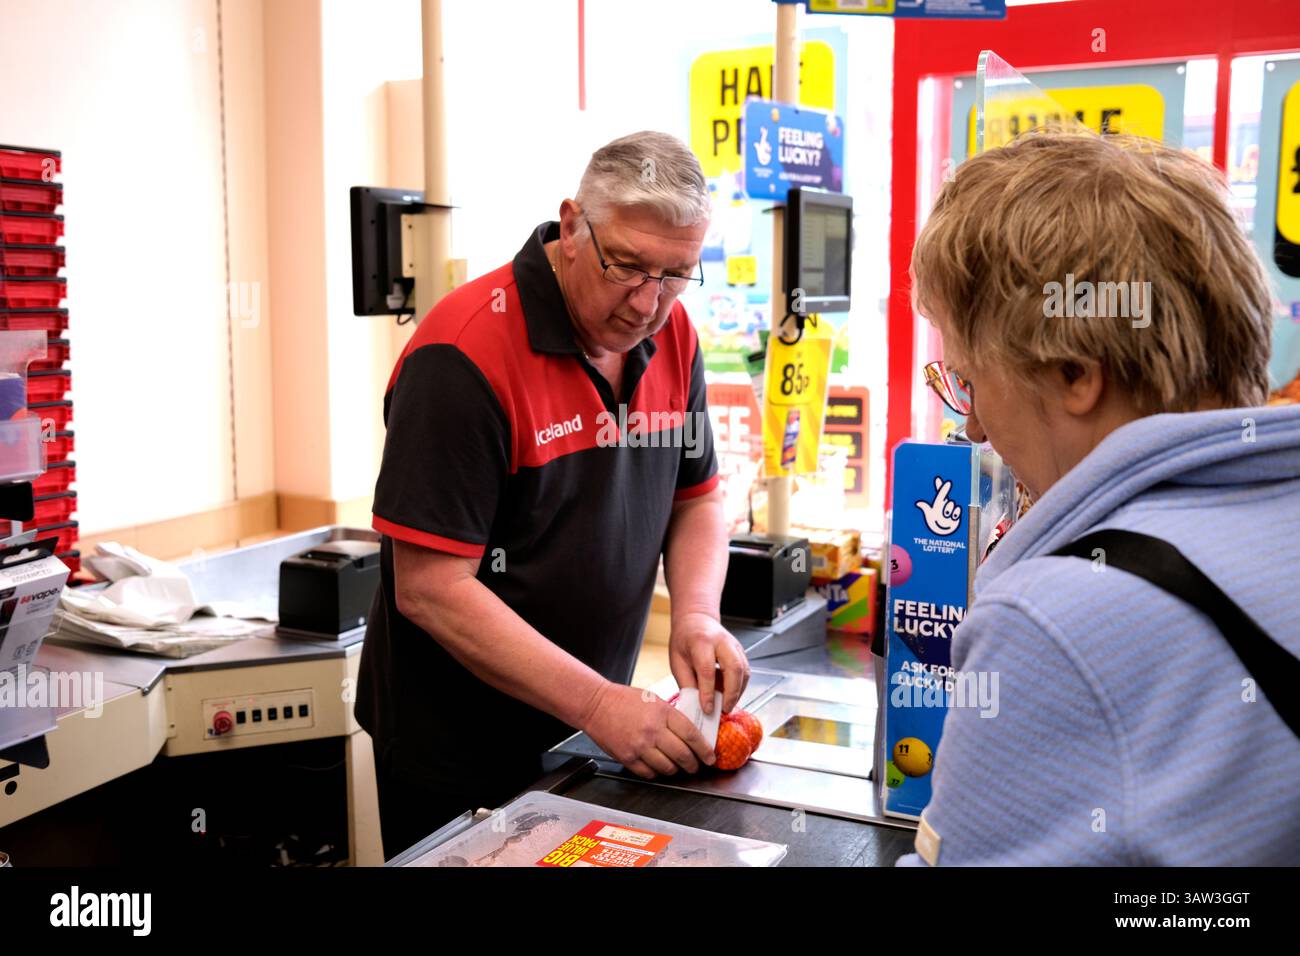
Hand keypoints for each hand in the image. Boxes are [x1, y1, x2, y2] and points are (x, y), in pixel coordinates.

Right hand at [581, 682, 714, 778]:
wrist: (596, 705)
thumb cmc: (624, 700)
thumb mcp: (654, 700)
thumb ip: (672, 717)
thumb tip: (691, 734)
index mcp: (663, 713)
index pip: (692, 735)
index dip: (705, 750)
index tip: (710, 757)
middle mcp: (653, 731)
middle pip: (683, 755)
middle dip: (693, 764)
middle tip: (696, 766)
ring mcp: (639, 746)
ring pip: (668, 768)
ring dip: (676, 770)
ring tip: (676, 766)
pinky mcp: (627, 758)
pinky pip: (649, 773)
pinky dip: (657, 773)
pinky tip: (658, 766)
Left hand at [669, 612, 749, 715]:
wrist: (696, 620)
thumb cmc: (684, 639)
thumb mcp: (677, 661)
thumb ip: (687, 683)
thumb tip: (697, 705)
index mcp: (701, 641)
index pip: (707, 670)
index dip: (708, 692)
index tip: (707, 709)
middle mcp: (721, 641)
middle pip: (734, 668)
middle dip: (731, 693)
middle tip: (724, 709)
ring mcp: (734, 645)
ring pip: (744, 670)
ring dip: (738, 692)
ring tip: (727, 705)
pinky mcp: (740, 651)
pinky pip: (745, 671)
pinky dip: (740, 687)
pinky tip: (731, 695)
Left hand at [916, 476, 961, 534]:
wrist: (941, 536)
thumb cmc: (933, 526)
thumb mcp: (929, 516)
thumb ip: (925, 508)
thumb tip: (918, 503)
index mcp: (937, 504)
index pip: (939, 492)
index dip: (939, 485)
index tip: (939, 478)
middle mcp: (944, 506)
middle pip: (947, 499)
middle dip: (945, 505)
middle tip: (943, 513)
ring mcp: (951, 511)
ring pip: (952, 504)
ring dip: (949, 511)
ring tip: (945, 518)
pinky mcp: (956, 516)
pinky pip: (958, 511)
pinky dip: (955, 514)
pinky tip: (953, 519)